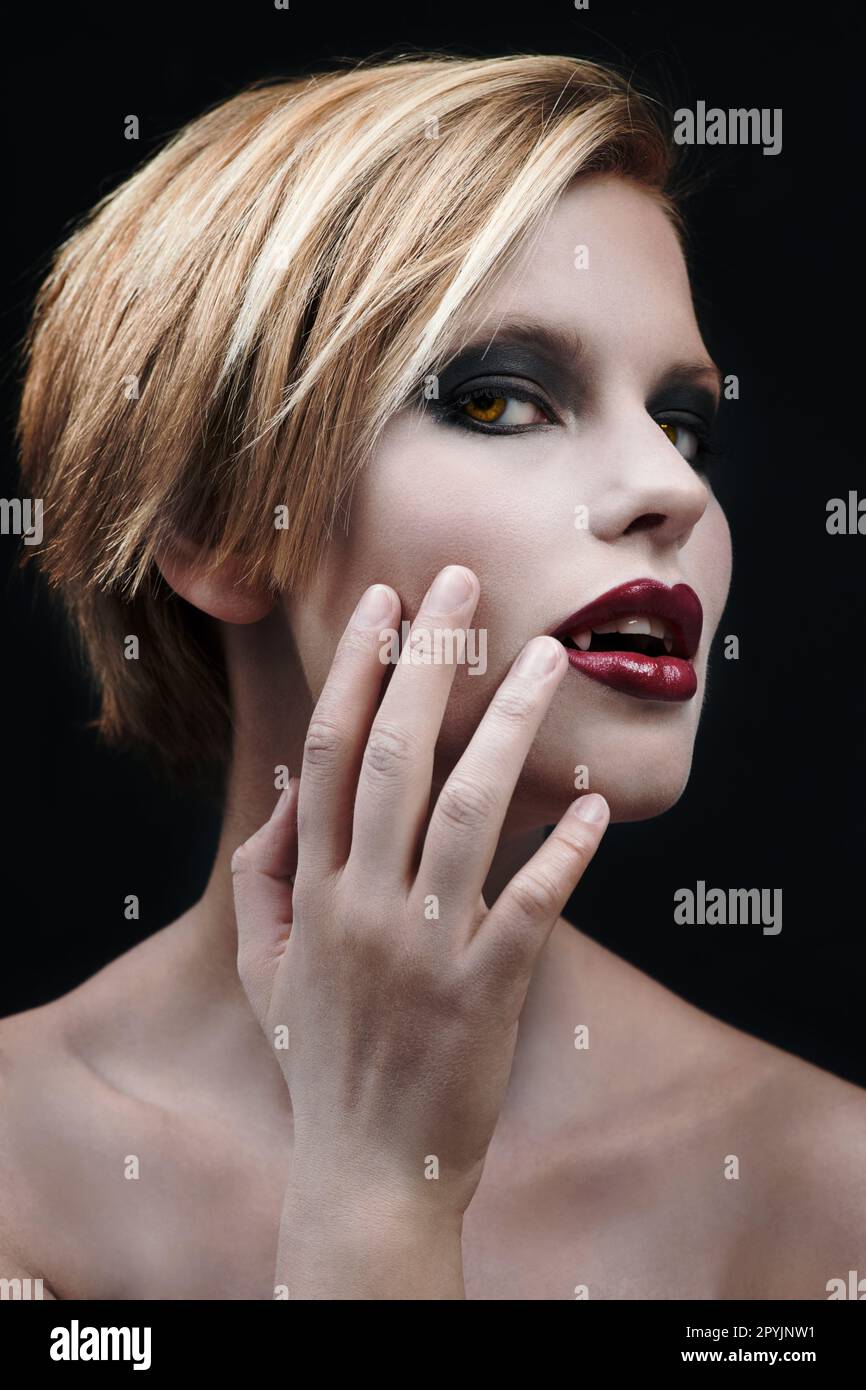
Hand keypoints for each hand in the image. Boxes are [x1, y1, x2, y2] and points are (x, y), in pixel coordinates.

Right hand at [232, 566, 608, 1283]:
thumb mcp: (263, 966)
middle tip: (461, 583)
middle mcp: (362, 904)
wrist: (369, 1168)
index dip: (354, 668)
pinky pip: (533, 904)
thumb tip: (290, 790)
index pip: (329, 752)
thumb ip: (262, 873)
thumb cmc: (318, 1056)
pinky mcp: (488, 989)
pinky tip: (596, 804)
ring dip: (509, 727)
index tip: (383, 600)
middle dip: (429, 658)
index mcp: (312, 889)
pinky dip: (564, 850)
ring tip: (544, 658)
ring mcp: (425, 946)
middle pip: (395, 754)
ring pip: (467, 810)